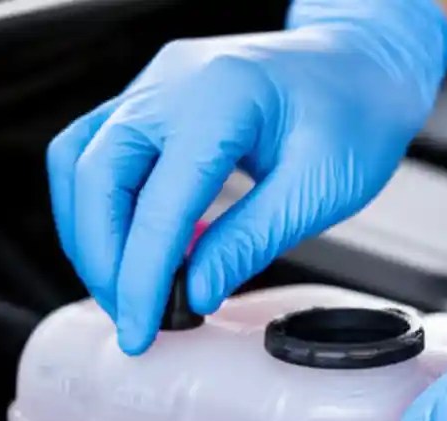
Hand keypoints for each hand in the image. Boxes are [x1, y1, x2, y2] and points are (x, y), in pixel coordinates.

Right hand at [47, 0, 446, 353]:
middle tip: (133, 314)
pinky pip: (97, 149)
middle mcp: (173, 83)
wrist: (364, 63)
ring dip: (92, 232)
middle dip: (103, 258)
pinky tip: (140, 244)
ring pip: (82, 161)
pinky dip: (104, 204)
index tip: (140, 331)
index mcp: (221, 98)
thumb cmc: (356, 111)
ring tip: (129, 286)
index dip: (142, 277)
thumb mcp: (319, 188)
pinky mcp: (152, 99)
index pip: (158, 203)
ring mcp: (156, 85)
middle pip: (95, 176)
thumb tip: (196, 292)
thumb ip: (250, 241)